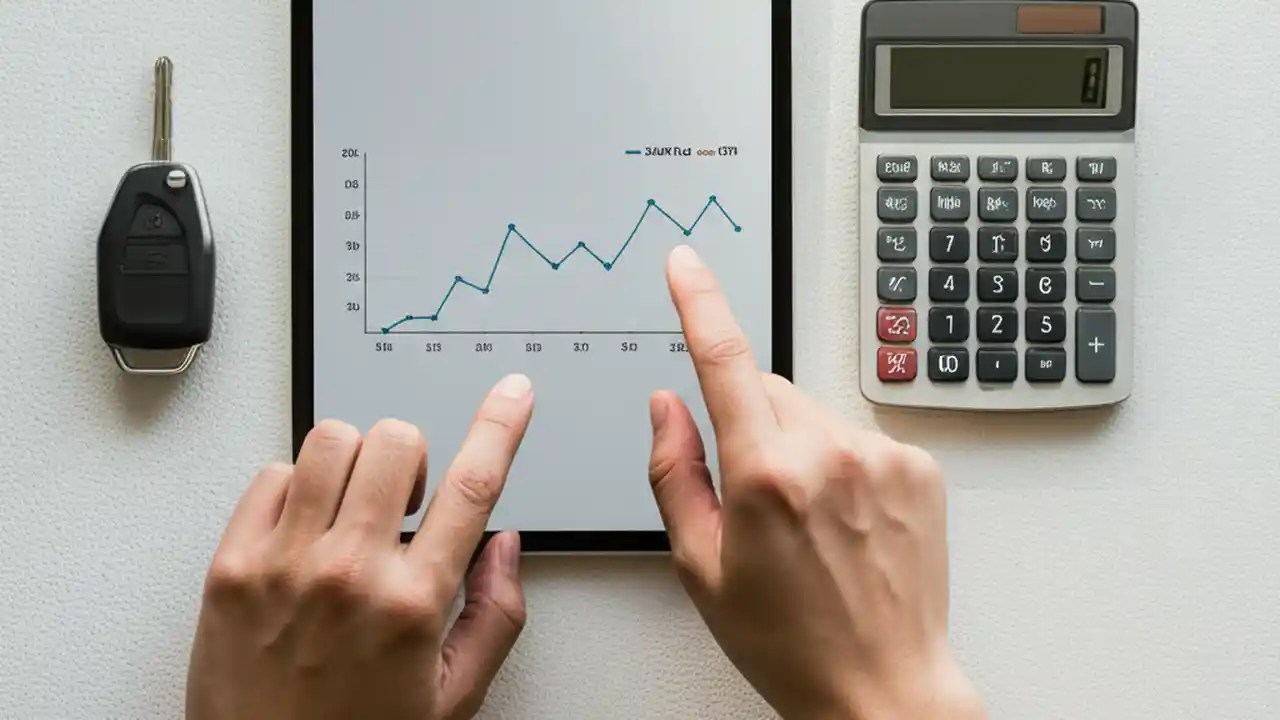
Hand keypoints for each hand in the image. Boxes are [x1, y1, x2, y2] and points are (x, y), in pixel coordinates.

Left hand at [186, 374, 535, 719]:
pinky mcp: (230, 566)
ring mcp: (283, 564)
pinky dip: (296, 487)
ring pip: (330, 440)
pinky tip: (306, 527)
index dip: (500, 427)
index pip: (471, 488)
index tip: (512, 393)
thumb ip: (495, 615)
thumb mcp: (452, 696)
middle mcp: (347, 574)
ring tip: (351, 505)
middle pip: (396, 441)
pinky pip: (271, 475)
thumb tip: (504, 545)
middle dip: (411, 456)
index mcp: (412, 605)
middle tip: (403, 495)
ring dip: (354, 460)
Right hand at [648, 247, 986, 719]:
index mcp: (766, 476)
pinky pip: (859, 436)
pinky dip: (843, 463)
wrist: (884, 689)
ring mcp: (882, 456)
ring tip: (809, 523)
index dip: (699, 301)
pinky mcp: (919, 466)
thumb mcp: (701, 567)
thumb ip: (674, 472)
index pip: (723, 360)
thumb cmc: (788, 642)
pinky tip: (847, 522)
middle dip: (748, 422)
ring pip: (813, 413)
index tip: (685, 263)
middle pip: (767, 389)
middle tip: (754, 498)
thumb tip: (667, 406)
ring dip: (798, 445)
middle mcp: (830, 452)